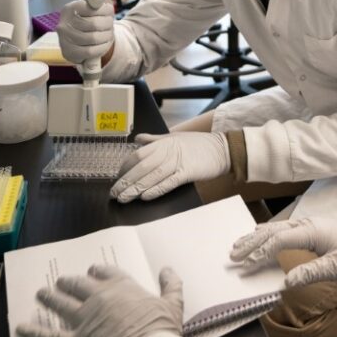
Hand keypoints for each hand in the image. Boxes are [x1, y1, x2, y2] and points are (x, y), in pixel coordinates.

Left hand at [15, 263, 187, 336]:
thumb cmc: (161, 330)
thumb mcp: (173, 303)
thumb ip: (171, 284)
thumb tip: (168, 268)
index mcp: (123, 287)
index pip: (106, 273)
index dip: (97, 271)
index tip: (92, 270)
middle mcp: (100, 298)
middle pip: (79, 284)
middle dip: (68, 282)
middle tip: (61, 281)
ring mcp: (85, 319)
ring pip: (61, 303)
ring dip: (49, 297)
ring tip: (41, 293)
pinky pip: (50, 336)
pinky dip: (34, 332)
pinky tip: (21, 327)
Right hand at [57, 0, 113, 66]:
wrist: (87, 40)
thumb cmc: (94, 18)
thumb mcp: (97, 2)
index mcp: (70, 8)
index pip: (91, 7)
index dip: (105, 10)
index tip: (108, 11)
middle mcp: (63, 23)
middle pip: (94, 24)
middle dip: (108, 25)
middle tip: (110, 25)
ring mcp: (64, 40)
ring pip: (93, 38)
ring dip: (106, 36)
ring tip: (107, 34)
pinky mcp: (69, 52)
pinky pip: (90, 51)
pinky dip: (101, 47)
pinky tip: (103, 43)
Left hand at [112, 132, 229, 202]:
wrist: (222, 149)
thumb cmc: (199, 144)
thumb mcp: (175, 137)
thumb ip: (154, 139)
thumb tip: (137, 139)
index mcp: (164, 142)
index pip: (138, 154)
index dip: (125, 167)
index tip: (118, 177)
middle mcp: (168, 151)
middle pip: (141, 166)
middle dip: (125, 180)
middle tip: (114, 192)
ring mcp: (178, 162)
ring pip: (151, 176)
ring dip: (135, 188)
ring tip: (124, 198)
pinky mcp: (187, 173)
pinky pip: (168, 183)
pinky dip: (155, 190)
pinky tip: (145, 197)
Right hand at [230, 217, 336, 288]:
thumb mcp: (336, 267)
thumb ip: (311, 273)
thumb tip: (287, 282)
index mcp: (311, 232)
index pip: (279, 240)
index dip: (261, 252)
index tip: (248, 265)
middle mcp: (304, 224)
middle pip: (271, 231)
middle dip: (251, 244)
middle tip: (233, 256)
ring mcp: (304, 223)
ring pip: (273, 228)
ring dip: (254, 237)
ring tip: (237, 247)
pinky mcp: (305, 227)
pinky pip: (280, 228)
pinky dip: (264, 233)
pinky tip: (256, 236)